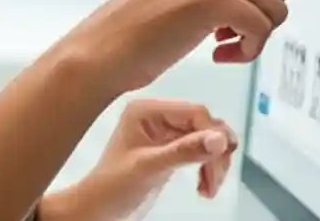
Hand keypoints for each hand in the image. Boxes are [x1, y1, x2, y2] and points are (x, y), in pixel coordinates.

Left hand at [38, 99, 237, 220]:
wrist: (99, 209)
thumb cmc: (113, 186)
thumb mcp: (149, 167)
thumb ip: (184, 151)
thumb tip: (219, 139)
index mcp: (147, 110)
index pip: (194, 112)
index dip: (212, 134)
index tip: (220, 158)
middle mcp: (157, 116)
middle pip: (204, 125)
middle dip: (214, 152)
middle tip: (214, 180)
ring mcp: (165, 133)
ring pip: (206, 139)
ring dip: (214, 163)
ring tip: (209, 188)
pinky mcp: (170, 150)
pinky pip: (200, 152)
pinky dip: (208, 168)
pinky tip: (204, 186)